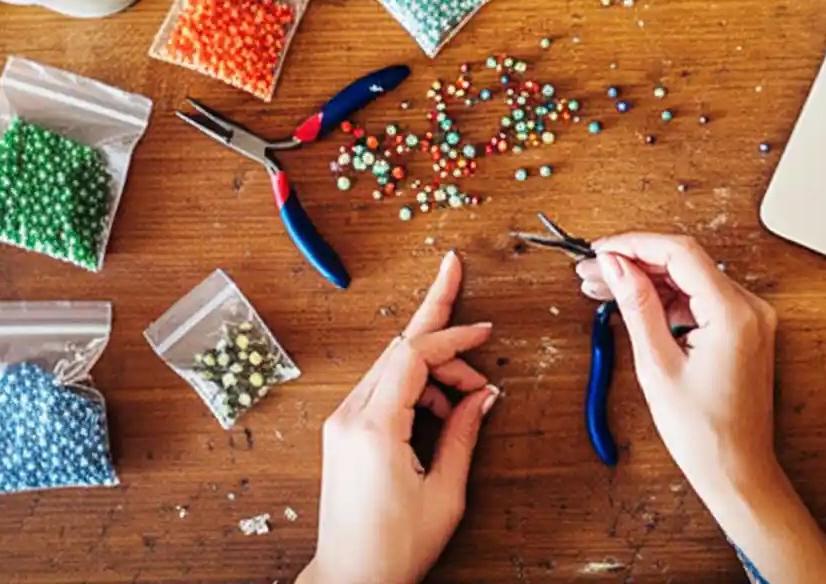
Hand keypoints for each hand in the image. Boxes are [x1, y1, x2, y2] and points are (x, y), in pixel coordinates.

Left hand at [299, 251, 498, 583]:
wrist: (351, 577)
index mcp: (374, 429)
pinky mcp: (344, 433)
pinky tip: (441, 405)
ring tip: (467, 387)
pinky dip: (414, 385)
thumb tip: (481, 397)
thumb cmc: (392, 547)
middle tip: (451, 273)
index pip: (413, 356)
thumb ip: (463, 434)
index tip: (483, 332)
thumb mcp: (444, 493)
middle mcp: (350, 418)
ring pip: (391, 365)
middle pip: (397, 347)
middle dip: (434, 318)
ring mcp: (342, 424)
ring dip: (431, 363)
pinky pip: (382, 388)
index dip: (452, 337)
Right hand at [575, 233, 777, 497]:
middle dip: (635, 261)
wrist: (737, 470)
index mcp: (733, 314)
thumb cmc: (704, 433)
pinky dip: (666, 298)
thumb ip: (637, 307)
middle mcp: (749, 308)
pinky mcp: (743, 329)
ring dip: (647, 279)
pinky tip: (633, 303)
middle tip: (592, 270)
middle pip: (685, 262)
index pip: (679, 253)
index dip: (634, 244)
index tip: (601, 250)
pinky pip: (700, 299)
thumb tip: (617, 267)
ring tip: (602, 286)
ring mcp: (749, 318)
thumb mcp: (658, 366)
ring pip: (690, 278)